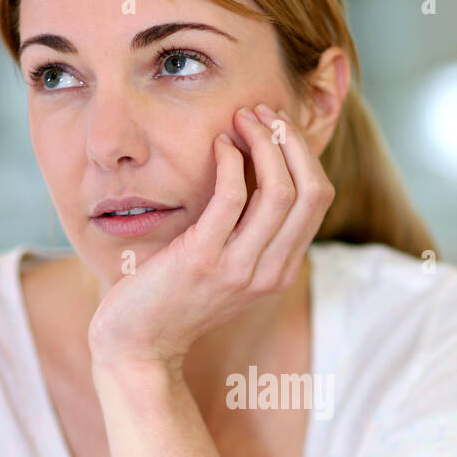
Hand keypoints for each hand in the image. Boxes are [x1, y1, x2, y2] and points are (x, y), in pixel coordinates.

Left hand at [87, 103, 335, 374]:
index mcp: (281, 271)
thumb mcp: (226, 269)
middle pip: (310, 191)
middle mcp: (269, 272)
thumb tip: (259, 170)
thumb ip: (249, 234)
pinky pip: (232, 197)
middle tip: (263, 113)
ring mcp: (238, 268)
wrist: (138, 344)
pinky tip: (219, 144)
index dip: (303, 153)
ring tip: (242, 118)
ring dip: (263, 142)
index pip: (318, 200)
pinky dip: (231, 161)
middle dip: (291, 141)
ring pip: (279, 191)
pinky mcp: (203, 259)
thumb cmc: (174, 299)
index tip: (276, 126)